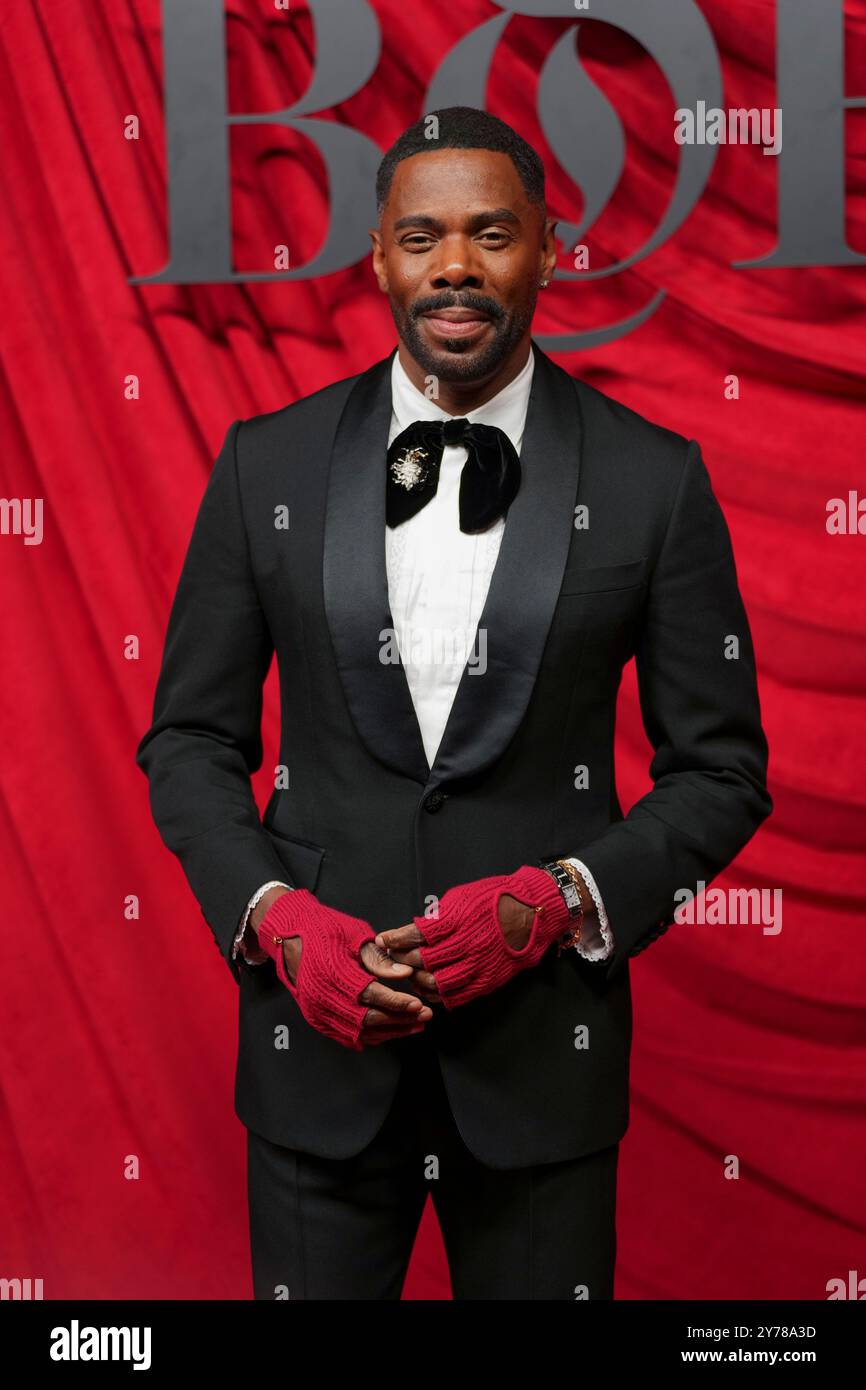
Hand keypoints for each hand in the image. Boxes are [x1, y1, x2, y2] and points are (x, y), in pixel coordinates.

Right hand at [256, 889, 432, 1049]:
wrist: (289, 937)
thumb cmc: (324, 930)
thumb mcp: (353, 935)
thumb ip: (378, 959)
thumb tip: (405, 973)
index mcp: (332, 973)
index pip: (371, 995)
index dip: (397, 1002)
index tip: (419, 1004)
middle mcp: (322, 997)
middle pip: (367, 1019)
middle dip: (399, 1020)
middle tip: (424, 1017)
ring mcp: (317, 1011)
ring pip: (358, 1032)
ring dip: (389, 1032)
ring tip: (414, 1026)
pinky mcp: (315, 1018)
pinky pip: (346, 1036)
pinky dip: (370, 1036)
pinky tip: (389, 1031)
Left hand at [375, 866, 572, 1010]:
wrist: (534, 912)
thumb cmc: (496, 899)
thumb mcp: (462, 897)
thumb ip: (438, 916)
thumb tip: (414, 930)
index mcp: (458, 920)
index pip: (416, 935)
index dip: (395, 939)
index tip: (384, 940)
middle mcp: (467, 945)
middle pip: (423, 961)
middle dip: (402, 960)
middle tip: (393, 958)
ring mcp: (478, 966)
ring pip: (437, 983)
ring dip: (418, 980)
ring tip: (411, 975)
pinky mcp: (487, 981)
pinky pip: (456, 996)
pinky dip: (439, 994)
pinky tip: (431, 987)